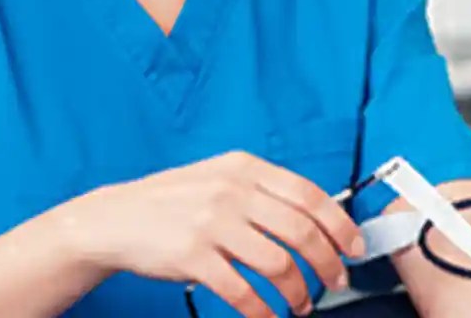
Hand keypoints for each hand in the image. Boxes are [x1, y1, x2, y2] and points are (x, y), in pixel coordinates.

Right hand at [63, 151, 365, 317]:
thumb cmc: (173, 201)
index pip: (309, 195)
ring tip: (301, 304)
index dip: (339, 224)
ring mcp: (211, 223)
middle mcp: (232, 191)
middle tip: (335, 281)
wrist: (116, 218)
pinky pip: (241, 292)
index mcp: (245, 168)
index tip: (354, 247)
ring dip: (298, 291)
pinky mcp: (192, 257)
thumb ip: (262, 190)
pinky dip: (262, 312)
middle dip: (327, 262)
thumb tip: (316, 216)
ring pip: (277, 264)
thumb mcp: (220, 177)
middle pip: (300, 231)